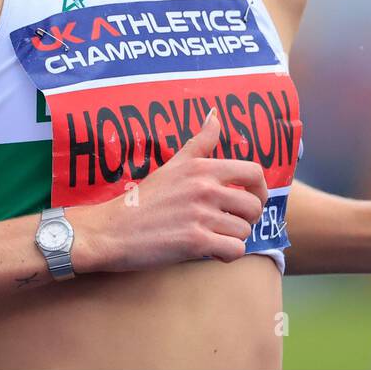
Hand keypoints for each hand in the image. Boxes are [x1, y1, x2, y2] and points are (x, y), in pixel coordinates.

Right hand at [76, 107, 268, 272]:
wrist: (110, 230)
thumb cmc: (142, 199)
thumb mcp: (172, 165)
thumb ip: (200, 142)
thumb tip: (215, 114)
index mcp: (201, 168)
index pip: (254, 172)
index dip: (260, 189)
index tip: (250, 199)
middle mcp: (204, 188)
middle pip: (254, 205)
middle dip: (247, 219)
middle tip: (229, 223)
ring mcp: (200, 215)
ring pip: (245, 231)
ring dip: (233, 239)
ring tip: (214, 237)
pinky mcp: (195, 242)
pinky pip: (234, 251)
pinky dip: (227, 255)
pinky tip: (212, 252)